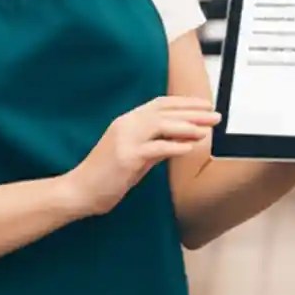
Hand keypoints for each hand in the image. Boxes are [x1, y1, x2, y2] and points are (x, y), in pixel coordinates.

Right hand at [63, 96, 220, 216]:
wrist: (79, 191)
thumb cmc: (107, 174)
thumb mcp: (137, 154)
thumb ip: (158, 144)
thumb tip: (185, 138)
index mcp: (128, 121)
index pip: (161, 104)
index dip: (185, 103)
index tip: (206, 105)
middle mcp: (126, 124)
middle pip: (165, 112)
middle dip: (193, 113)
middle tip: (215, 115)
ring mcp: (125, 140)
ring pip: (161, 125)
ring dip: (187, 126)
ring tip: (207, 130)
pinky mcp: (125, 157)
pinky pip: (155, 148)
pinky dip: (174, 146)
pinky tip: (190, 147)